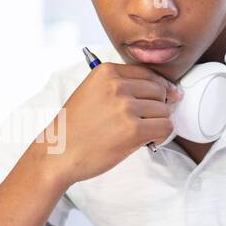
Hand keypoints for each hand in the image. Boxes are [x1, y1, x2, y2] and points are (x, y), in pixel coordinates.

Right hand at [51, 62, 181, 183]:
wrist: (58, 153)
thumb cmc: (75, 128)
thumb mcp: (91, 93)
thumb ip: (119, 86)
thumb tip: (161, 89)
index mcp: (106, 72)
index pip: (147, 73)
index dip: (160, 86)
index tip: (167, 96)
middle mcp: (117, 86)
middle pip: (159, 90)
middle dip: (159, 106)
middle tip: (150, 120)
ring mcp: (125, 107)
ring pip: (164, 110)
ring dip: (158, 123)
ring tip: (144, 133)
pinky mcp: (133, 130)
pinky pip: (165, 127)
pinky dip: (161, 136)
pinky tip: (149, 141)